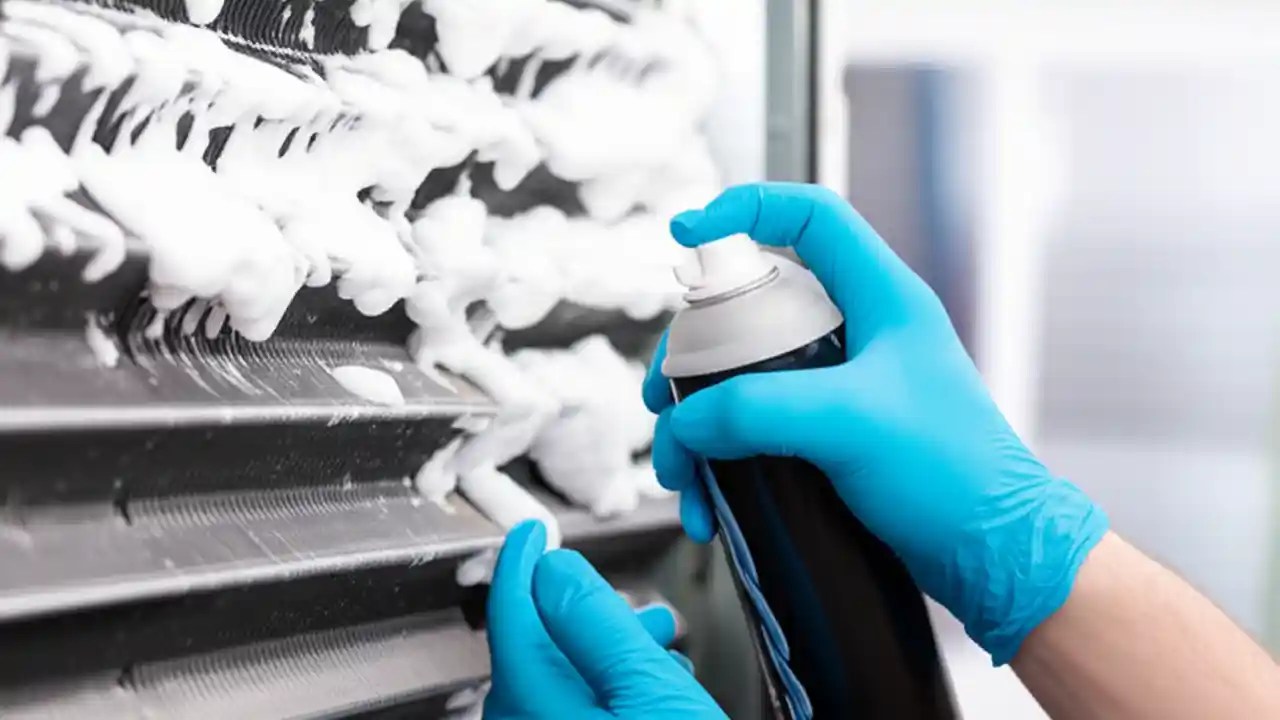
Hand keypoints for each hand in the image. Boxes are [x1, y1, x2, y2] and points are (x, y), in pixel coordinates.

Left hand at [484, 520, 725, 718]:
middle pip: (538, 643)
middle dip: (582, 607)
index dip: (522, 560)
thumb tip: (554, 569)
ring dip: (609, 644)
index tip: (530, 530)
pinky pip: (580, 707)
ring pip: (565, 676)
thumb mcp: (645, 686)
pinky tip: (656, 680)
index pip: (512, 612)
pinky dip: (613, 681)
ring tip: (658, 632)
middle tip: (615, 586)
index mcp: (532, 700)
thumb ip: (595, 625)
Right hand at [643, 183, 1108, 663]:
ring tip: (680, 474)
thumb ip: (758, 409)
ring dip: (698, 422)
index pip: (810, 218)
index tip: (688, 233)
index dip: (746, 208)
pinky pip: (755, 429)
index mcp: (879, 298)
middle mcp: (856, 333)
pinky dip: (722, 460)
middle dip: (693, 355)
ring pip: (742, 377)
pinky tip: (707, 502)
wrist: (991, 557)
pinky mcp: (828, 436)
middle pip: (750, 309)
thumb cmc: (954, 476)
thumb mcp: (850, 423)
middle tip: (664, 399)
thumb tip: (687, 419)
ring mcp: (839, 386)